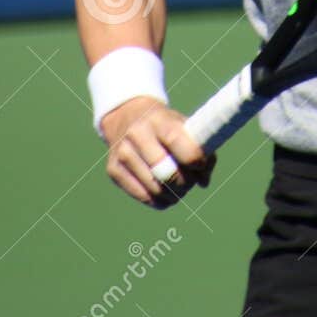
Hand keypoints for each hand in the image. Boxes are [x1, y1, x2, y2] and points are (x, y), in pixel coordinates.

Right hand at [101, 96, 215, 209]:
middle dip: (185, 183)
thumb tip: (203, 182)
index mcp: (159, 120)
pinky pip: (144, 197)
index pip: (180, 144)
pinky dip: (159, 200)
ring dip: (173, 194)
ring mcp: (122, 153)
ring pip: (156, 189)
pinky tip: (164, 191)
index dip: (195, 161)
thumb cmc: (166, 126)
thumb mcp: (185, 126)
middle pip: (167, 173)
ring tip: (178, 186)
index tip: (199, 164)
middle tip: (190, 181)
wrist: (128, 116)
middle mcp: (137, 134)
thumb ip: (201, 150)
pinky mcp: (113, 170)